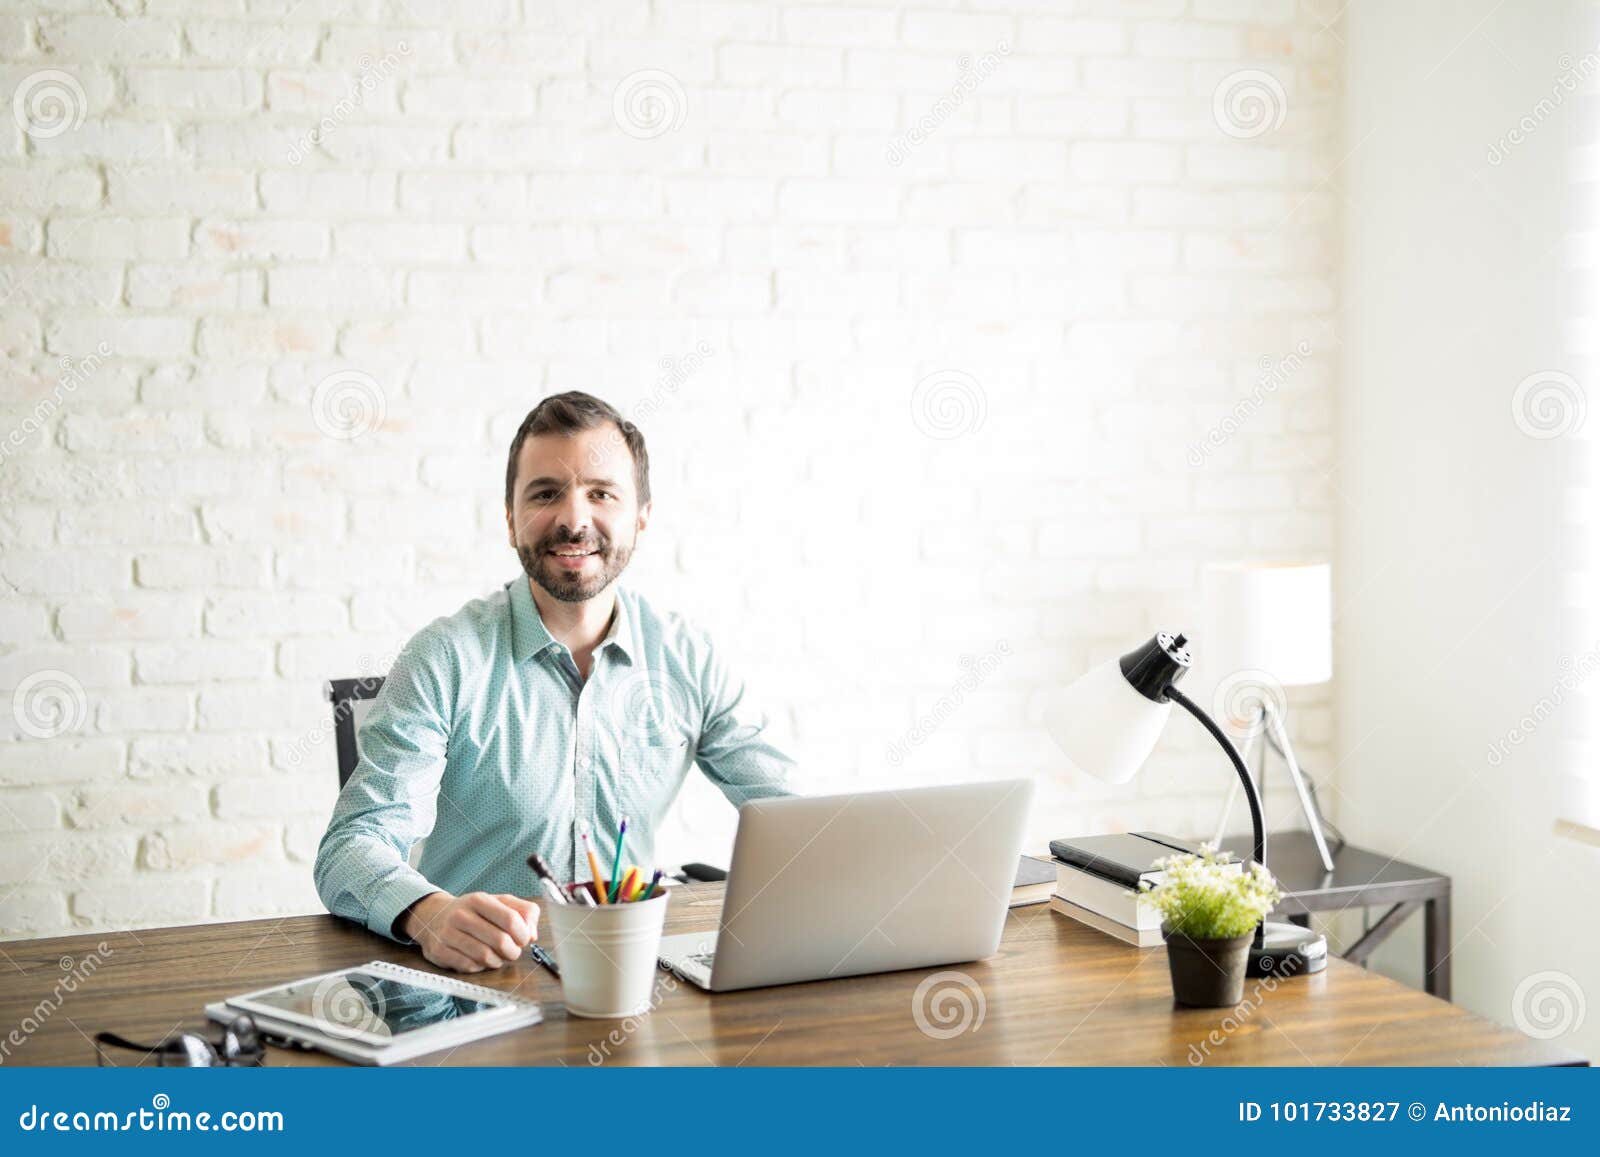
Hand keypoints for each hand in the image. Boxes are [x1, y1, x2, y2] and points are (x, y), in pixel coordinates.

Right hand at [400, 891, 539, 972]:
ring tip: (497, 956)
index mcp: (479, 900)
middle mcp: (461, 915)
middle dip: (512, 951)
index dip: (523, 934)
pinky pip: (469, 966)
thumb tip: (532, 935)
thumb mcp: (498, 902)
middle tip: (512, 952)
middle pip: (500, 941)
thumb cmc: (473, 911)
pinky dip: (480, 967)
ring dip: (497, 961)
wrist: (432, 916)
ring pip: (485, 956)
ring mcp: (448, 934)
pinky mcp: (439, 951)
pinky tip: (479, 959)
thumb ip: (523, 912)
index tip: (524, 939)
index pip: (511, 919)